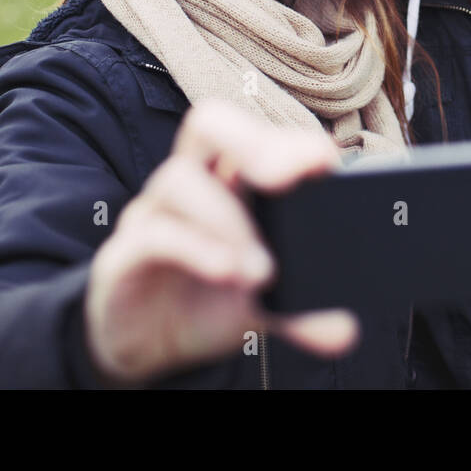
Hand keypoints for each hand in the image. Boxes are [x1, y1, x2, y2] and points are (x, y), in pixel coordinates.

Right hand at [84, 100, 358, 384]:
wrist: (144, 345)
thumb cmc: (204, 300)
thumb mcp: (262, 308)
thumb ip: (302, 313)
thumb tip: (346, 330)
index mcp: (227, 182)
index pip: (253, 136)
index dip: (288, 140)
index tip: (325, 162)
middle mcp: (189, 185)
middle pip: (209, 124)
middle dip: (252, 141)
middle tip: (286, 179)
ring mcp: (152, 215)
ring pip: (179, 178)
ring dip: (228, 219)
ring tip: (262, 270)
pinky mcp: (123, 255)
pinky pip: (153, 234)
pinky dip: (194, 248)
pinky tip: (225, 272)